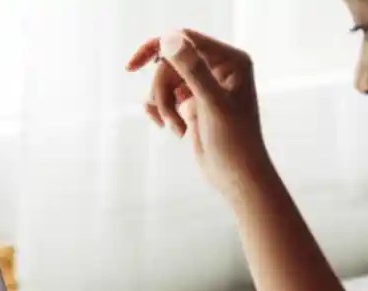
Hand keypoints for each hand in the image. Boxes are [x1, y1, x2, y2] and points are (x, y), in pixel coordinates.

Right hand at [127, 29, 270, 197]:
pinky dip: (161, 111)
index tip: (131, 66)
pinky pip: (166, 95)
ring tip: (174, 128)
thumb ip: (193, 70)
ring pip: (165, 81)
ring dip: (162, 105)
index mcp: (231, 60)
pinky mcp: (194, 101)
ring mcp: (205, 84)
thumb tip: (169, 39)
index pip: (186, 39)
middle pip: (170, 62)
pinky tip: (167, 127)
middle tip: (164, 119)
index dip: (156, 47)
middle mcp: (219, 67)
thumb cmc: (233, 142)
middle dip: (162, 91)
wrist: (236, 176)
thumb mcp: (211, 103)